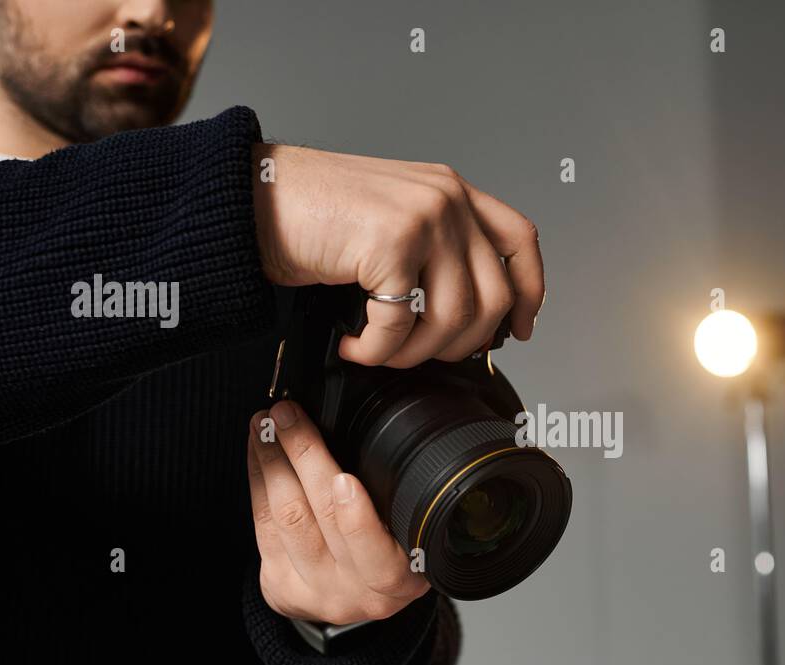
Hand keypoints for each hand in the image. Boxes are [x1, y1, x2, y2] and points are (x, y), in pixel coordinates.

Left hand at [246, 399, 429, 625]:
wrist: (362, 596)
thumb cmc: (396, 550)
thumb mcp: (414, 531)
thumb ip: (395, 497)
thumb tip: (360, 430)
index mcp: (398, 580)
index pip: (374, 552)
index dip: (356, 518)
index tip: (345, 480)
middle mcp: (354, 593)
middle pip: (319, 519)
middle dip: (302, 458)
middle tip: (289, 416)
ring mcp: (312, 592)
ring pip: (286, 518)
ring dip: (271, 462)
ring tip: (266, 425)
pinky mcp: (279, 588)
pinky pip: (263, 526)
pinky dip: (259, 481)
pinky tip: (259, 452)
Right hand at [252, 144, 544, 367]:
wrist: (254, 201)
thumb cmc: (313, 217)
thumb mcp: (393, 223)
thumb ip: (438, 252)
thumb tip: (471, 319)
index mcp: (452, 191)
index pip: (520, 241)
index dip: (530, 293)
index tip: (521, 329)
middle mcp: (446, 199)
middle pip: (494, 297)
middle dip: (459, 344)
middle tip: (419, 352)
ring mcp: (423, 218)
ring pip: (453, 319)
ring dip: (414, 353)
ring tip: (379, 351)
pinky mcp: (391, 243)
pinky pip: (401, 326)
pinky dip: (375, 351)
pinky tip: (353, 345)